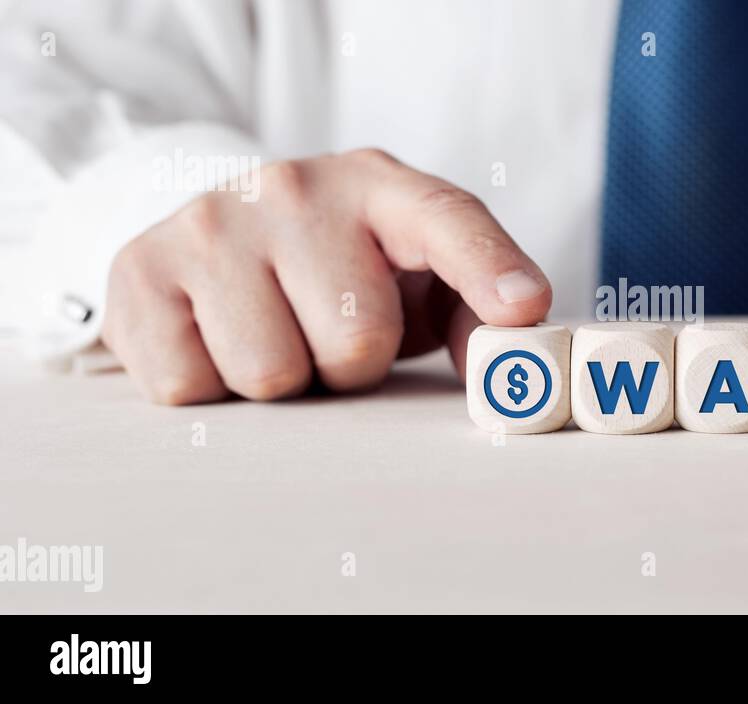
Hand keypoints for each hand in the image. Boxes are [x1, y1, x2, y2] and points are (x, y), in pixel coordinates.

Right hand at [102, 148, 551, 403]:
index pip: (447, 221)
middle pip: (357, 341)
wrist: (218, 236)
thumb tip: (508, 349)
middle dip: (351, 363)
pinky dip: (210, 386)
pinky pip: (192, 386)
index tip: (522, 307)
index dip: (488, 268)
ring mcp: (211, 223)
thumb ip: (470, 308)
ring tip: (277, 333)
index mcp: (381, 187)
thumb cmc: (338, 267)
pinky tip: (217, 339)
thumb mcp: (414, 274)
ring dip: (284, 379)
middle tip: (327, 331)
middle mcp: (294, 189)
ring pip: (271, 373)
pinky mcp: (139, 270)